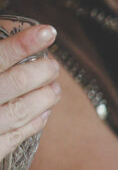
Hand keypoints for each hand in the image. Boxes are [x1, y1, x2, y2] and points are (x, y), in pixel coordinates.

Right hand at [0, 23, 60, 157]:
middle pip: (15, 82)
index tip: (47, 32)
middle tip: (52, 64)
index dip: (25, 43)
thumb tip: (9, 35)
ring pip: (21, 110)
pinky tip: (44, 112)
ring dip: (44, 97)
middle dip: (41, 71)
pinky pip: (15, 136)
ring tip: (55, 87)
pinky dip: (34, 123)